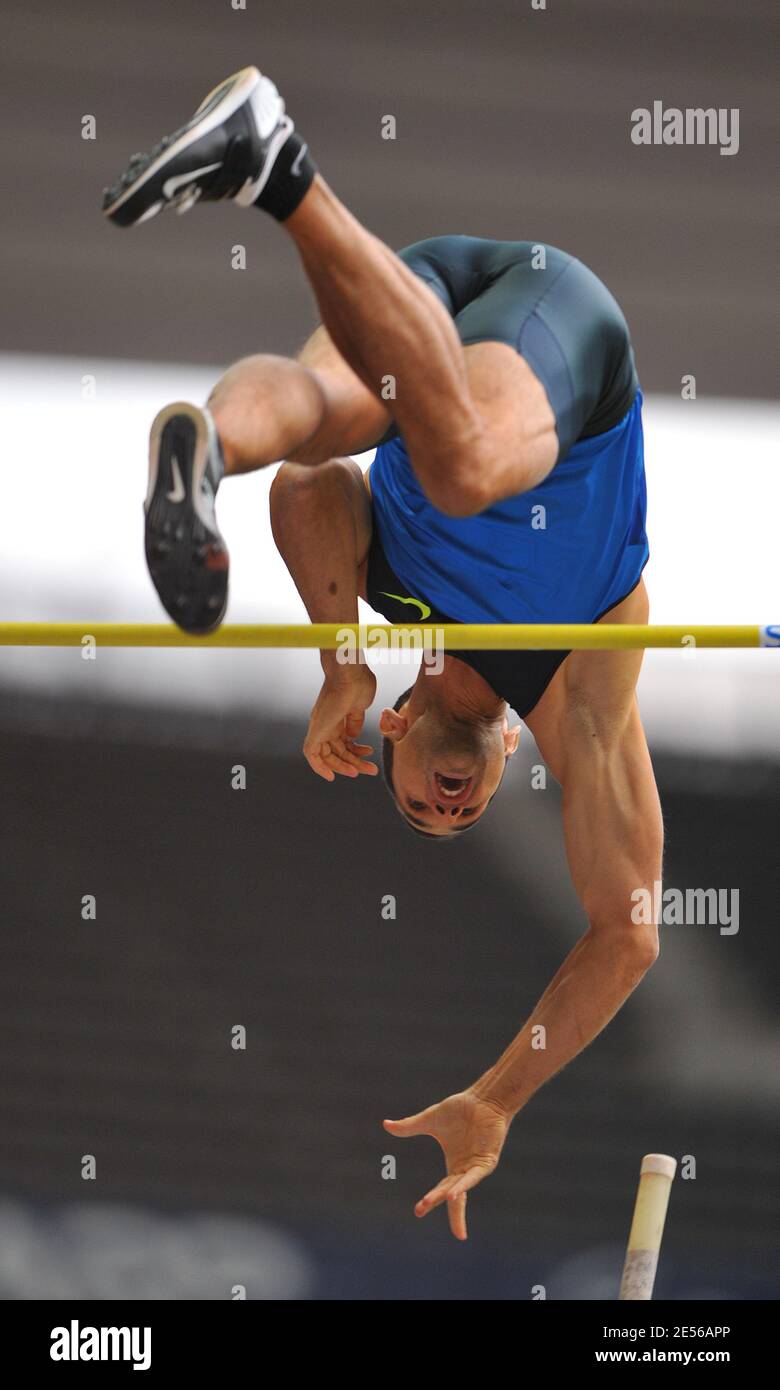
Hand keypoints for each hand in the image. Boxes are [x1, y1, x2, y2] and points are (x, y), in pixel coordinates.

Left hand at [303, 664, 377, 780]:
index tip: (369, 754)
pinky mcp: (315, 731)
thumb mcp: (359, 707)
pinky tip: (331, 776)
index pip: (343, 741)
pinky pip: (311, 754)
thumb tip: (353, 736)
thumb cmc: (358, 682)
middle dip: (354, 762)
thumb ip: (355, 721)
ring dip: (343, 767)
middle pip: (337, 750)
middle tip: (372, 770)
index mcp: (337, 718)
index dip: (355, 751)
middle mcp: (327, 724)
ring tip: (359, 773)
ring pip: (327, 755)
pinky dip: (319, 767)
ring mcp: (320, 727)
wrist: (350, 672)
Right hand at [383, 1089, 510, 1239]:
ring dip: (450, 1196)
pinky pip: (474, 1176)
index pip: (441, 1190)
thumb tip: (385, 1124)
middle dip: (435, 1201)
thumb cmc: (460, 1110)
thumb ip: (409, 1127)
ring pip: (461, 1187)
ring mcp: (476, 1167)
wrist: (483, 1099)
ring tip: (432, 1202)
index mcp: (454, 1166)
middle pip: (450, 1194)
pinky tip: (453, 1193)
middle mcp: (465, 1171)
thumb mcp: (429, 1120)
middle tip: (419, 1210)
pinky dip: (464, 1185)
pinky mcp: (487, 1161)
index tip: (417, 1212)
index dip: (431, 1201)